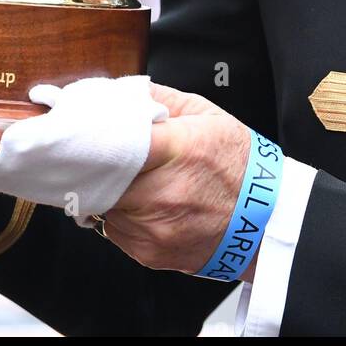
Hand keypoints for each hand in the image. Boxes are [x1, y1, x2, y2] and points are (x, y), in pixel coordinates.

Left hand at [102, 83, 252, 277]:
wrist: (262, 217)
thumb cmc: (236, 161)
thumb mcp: (204, 113)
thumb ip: (159, 97)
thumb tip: (118, 92)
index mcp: (179, 149)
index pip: (114, 140)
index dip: (93, 135)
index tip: (83, 130)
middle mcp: (164, 192)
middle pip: (100, 176)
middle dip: (97, 164)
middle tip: (106, 155)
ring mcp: (154, 226)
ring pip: (103, 204)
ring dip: (110, 190)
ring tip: (138, 180)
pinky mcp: (149, 252)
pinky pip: (114, 229)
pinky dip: (122, 215)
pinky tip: (147, 204)